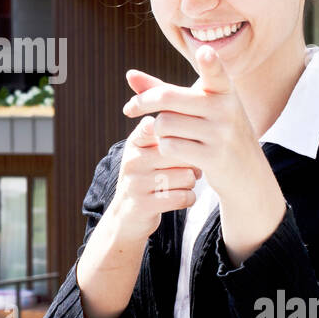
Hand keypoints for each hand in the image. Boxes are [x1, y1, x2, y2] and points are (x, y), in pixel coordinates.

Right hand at [105, 108, 201, 245]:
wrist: (126, 216)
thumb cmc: (147, 175)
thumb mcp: (147, 148)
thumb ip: (163, 125)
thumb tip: (188, 101)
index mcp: (136, 141)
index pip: (166, 127)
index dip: (184, 136)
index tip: (187, 144)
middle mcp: (133, 159)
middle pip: (183, 152)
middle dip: (192, 162)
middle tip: (191, 167)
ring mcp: (136, 182)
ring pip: (186, 176)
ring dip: (191, 182)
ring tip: (184, 182)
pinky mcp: (144, 204)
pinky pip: (182, 197)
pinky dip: (188, 198)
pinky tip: (182, 197)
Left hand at [121, 45, 257, 199]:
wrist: (247, 173)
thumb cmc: (216, 132)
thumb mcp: (199, 108)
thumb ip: (165, 90)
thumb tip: (130, 74)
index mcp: (225, 91)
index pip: (216, 74)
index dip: (210, 63)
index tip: (204, 51)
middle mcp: (226, 109)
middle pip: (168, 97)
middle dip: (143, 102)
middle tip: (129, 108)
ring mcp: (221, 133)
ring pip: (164, 123)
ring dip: (158, 130)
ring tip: (170, 134)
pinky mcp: (213, 157)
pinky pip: (169, 145)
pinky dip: (164, 147)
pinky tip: (174, 150)